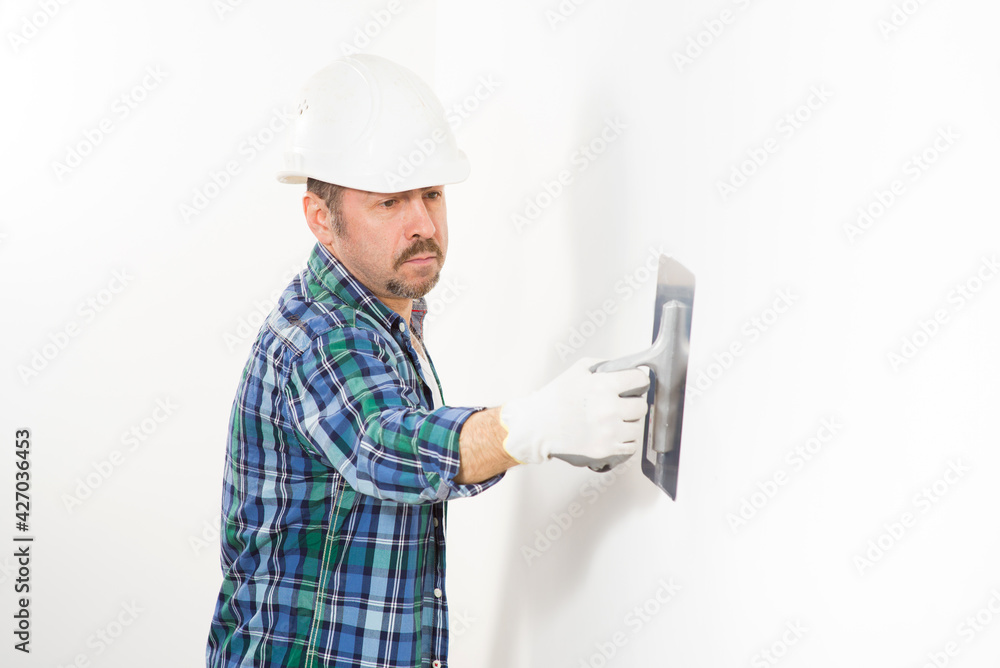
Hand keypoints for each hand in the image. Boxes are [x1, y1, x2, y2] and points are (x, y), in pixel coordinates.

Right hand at [499, 357, 649, 465]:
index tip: (635, 384)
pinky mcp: (604, 449)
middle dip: (633, 403)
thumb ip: (604, 365)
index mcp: (602, 385)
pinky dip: (624, 441)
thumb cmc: (555, 399)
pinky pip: (630, 446)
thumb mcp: (577, 370)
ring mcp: (607, 431)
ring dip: (628, 423)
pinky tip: (613, 434)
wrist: (537, 426)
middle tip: (622, 404)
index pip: (640, 380)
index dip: (638, 381)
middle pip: (641, 406)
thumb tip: (625, 367)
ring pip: (637, 427)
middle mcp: (608, 408)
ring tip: (614, 420)